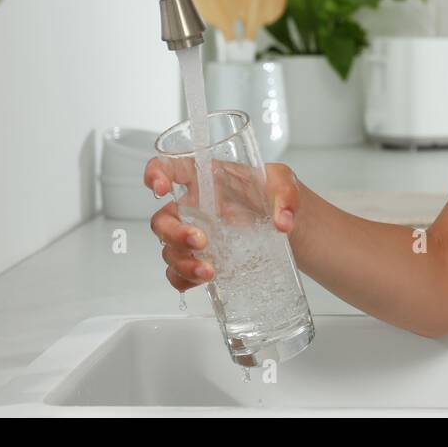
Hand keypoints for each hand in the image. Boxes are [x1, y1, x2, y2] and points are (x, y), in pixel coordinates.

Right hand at [145, 158, 303, 292]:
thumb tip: (282, 221)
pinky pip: (178, 272)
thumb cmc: (276, 197)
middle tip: (200, 240)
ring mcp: (196, 234)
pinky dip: (185, 279)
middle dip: (173, 232)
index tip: (160, 187)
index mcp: (206, 179)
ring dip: (183, 262)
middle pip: (163, 218)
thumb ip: (285, 195)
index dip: (156, 173)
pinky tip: (204, 279)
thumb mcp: (285, 183)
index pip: (171, 167)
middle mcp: (195, 206)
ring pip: (169, 249)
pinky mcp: (203, 259)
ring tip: (209, 271)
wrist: (290, 227)